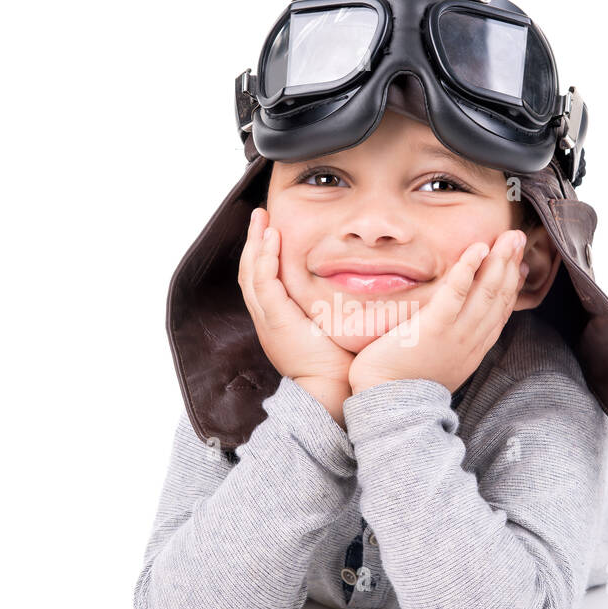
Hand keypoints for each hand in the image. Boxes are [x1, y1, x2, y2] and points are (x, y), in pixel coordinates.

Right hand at [238, 207, 355, 389]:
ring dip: (255, 243)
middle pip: (249, 272)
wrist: (331, 393)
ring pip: (251, 274)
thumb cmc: (339, 365)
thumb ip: (333, 306)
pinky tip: (272, 239)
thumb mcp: (332, 328)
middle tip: (260, 215)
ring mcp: (268, 321)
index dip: (263, 254)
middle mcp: (267, 319)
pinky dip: (265, 260)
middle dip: (253, 241)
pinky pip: (263, 285)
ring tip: (261, 217)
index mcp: (277, 321)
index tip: (272, 230)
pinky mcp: (276, 322)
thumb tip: (358, 284)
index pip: (262, 280)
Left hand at [348, 229, 526, 394]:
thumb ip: (451, 346)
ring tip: (507, 237)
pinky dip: (469, 269)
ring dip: (499, 261)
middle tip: (518, 237)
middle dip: (511, 265)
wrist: (387, 406)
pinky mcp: (434, 328)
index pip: (499, 312)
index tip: (519, 264)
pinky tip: (478, 249)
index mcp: (473, 350)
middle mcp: (471, 342)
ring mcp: (456, 335)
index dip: (512, 285)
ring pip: (486, 292)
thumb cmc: (402, 385)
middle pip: (499, 297)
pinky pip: (456, 293)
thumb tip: (452, 328)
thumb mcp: (439, 365)